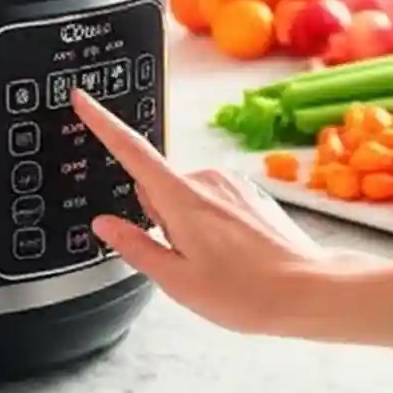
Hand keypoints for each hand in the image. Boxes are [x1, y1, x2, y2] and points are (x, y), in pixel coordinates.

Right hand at [71, 89, 369, 335]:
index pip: (131, 151)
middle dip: (159, 218)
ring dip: (186, 224)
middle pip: (157, 188)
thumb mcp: (176, 281)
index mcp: (182, 199)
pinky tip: (231, 254)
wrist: (310, 290)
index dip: (102, 124)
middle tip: (186, 258)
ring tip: (214, 262)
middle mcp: (205, 179)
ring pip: (184, 196)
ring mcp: (229, 182)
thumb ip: (135, 246)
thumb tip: (104, 224)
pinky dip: (210, 223)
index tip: (82, 99)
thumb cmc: (246, 293)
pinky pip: (210, 199)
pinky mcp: (247, 189)